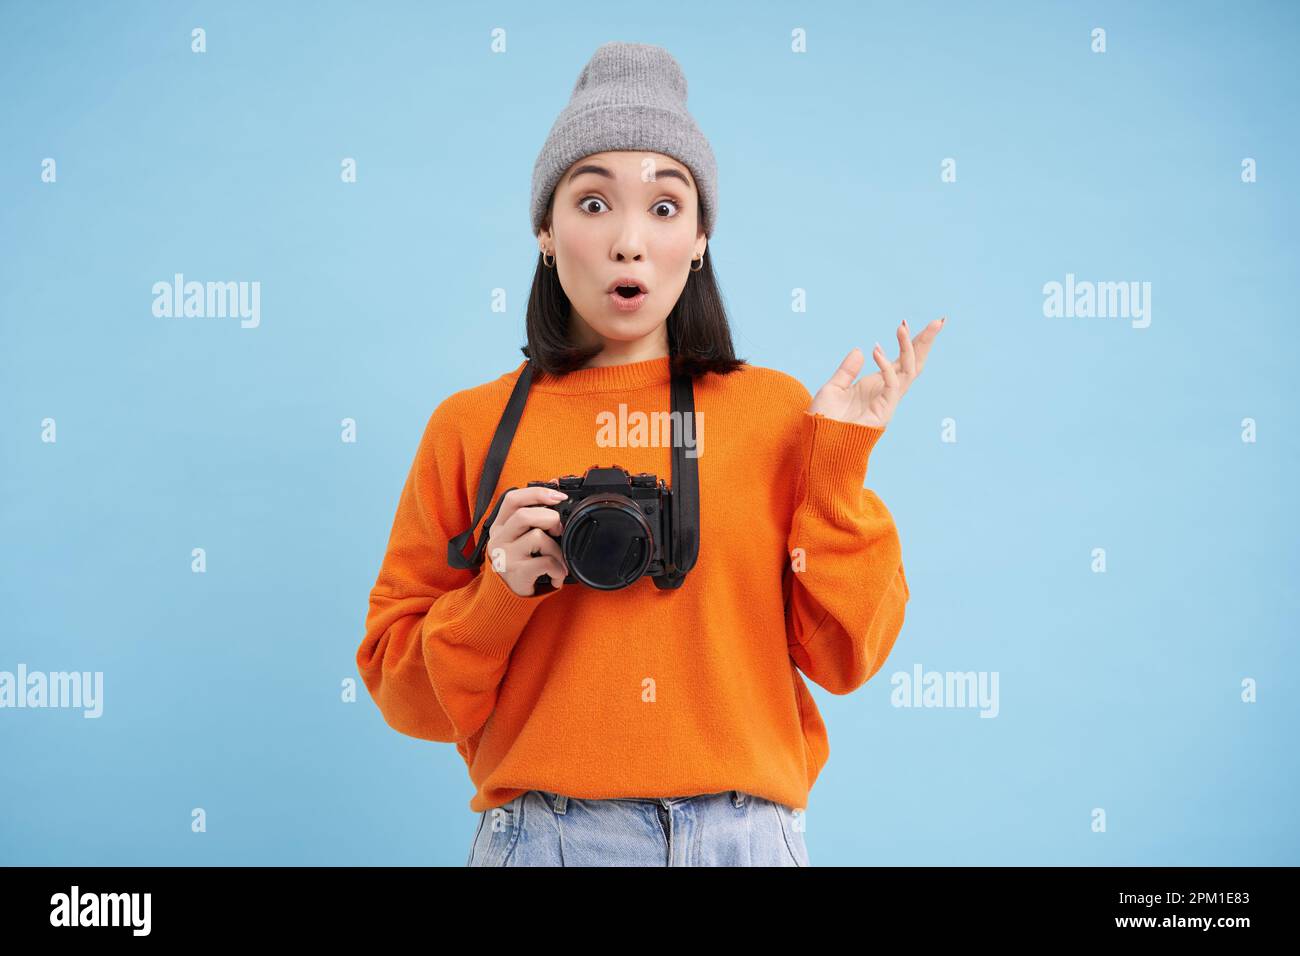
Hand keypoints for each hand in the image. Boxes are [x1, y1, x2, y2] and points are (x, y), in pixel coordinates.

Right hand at [485, 480, 569, 596]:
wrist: (507, 597)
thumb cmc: (520, 562)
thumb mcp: (521, 537)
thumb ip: (534, 514)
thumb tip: (555, 484)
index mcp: (500, 525)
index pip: (513, 499)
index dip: (537, 493)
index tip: (559, 496)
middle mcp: (499, 538)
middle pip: (525, 515)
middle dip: (550, 519)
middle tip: (559, 531)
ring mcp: (506, 556)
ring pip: (537, 537)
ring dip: (557, 549)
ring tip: (558, 559)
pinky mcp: (516, 573)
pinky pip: (545, 562)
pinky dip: (558, 568)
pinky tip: (557, 574)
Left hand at [807, 316, 945, 427]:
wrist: (818, 444)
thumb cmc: (823, 421)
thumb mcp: (833, 388)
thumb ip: (847, 371)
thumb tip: (860, 350)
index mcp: (876, 385)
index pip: (901, 361)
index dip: (910, 342)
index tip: (909, 323)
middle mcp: (886, 391)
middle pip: (914, 363)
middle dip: (926, 342)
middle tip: (939, 321)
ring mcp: (887, 401)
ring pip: (908, 371)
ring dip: (909, 348)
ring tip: (902, 326)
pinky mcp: (884, 411)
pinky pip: (891, 385)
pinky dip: (886, 367)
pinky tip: (875, 350)